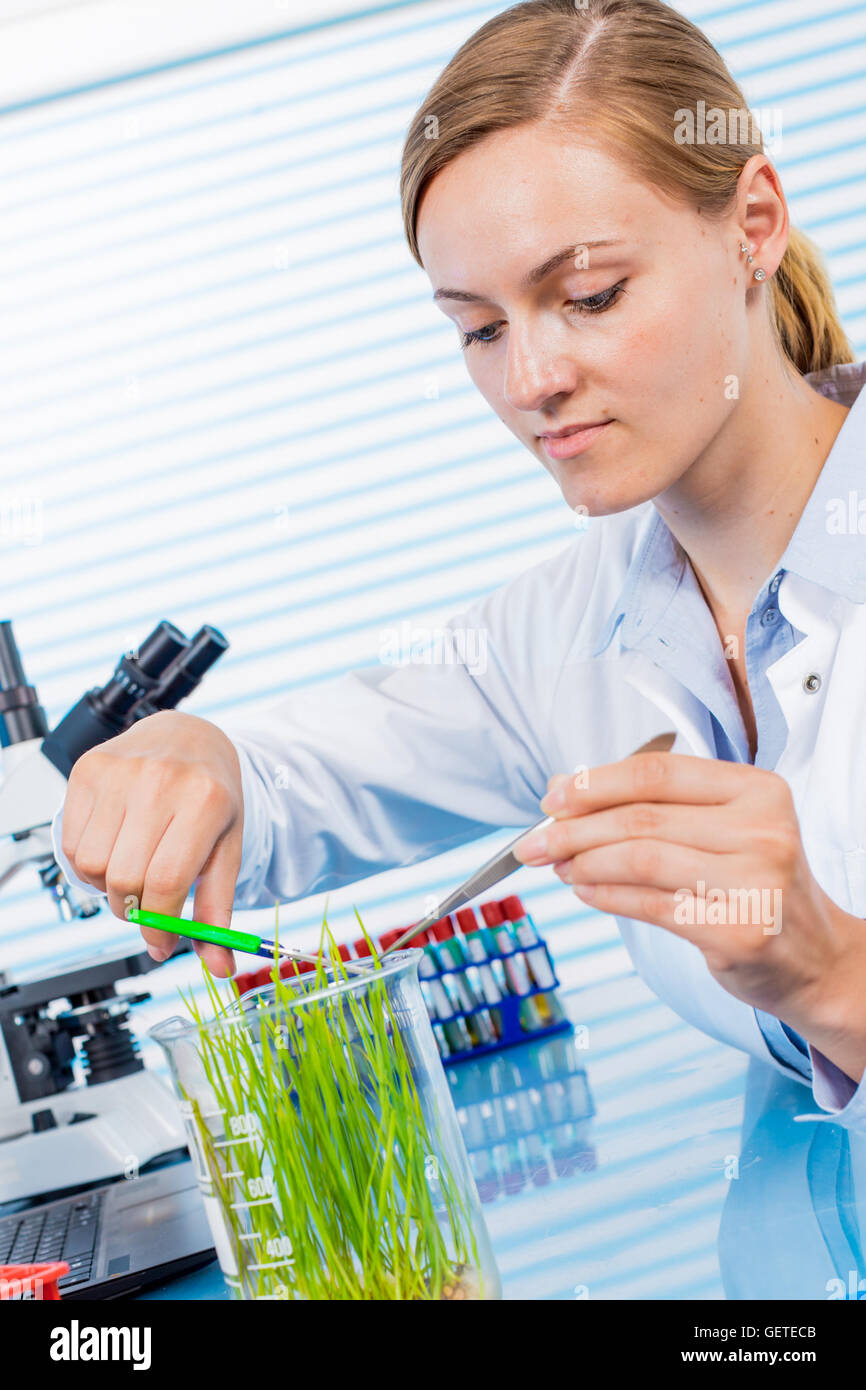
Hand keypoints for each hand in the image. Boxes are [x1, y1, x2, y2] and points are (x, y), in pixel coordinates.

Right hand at [61, 709, 243, 976]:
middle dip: (135, 908)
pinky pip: (73, 845)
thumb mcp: (227, 849)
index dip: (160, 924)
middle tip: (148, 904)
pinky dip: (88, 863)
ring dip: (109, 887)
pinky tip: (113, 848)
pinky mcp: (87, 770)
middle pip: (126, 879)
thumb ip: (219, 911)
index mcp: (205, 799)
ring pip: (93, 866)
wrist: (189, 737)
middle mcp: (160, 780)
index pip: (168, 881)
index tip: (162, 942)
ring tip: (133, 870)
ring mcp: (119, 772)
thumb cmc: (210, 797)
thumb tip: (220, 968)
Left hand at [514, 750, 865, 1082]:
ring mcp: (754, 882)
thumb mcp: (724, 830)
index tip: (551, 798)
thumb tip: (565, 790)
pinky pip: (649, 906)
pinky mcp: (737, 931)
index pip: (658, 774)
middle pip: (642, 818)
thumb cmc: (756, 886)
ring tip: (557, 867)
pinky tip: (584, 892)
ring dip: (583, 863)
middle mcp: (763, 830)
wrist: (816, 959)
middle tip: (532, 842)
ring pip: (640, 860)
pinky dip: (605, 897)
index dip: (594, 783)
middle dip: (573, 829)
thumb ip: (654, 807)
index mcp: (758, 790)